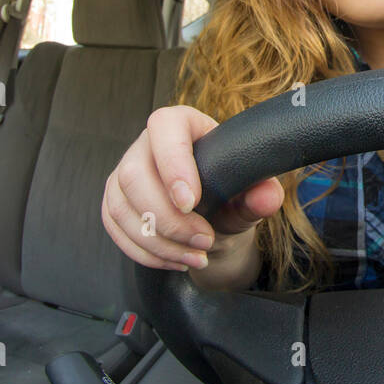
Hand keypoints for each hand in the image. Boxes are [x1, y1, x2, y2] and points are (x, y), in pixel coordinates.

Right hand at [101, 105, 283, 286]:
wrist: (215, 222)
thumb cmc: (231, 195)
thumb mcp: (249, 194)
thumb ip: (259, 193)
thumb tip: (268, 197)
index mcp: (182, 124)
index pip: (165, 128)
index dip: (173, 164)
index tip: (192, 202)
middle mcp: (145, 144)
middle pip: (133, 175)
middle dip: (168, 219)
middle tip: (204, 240)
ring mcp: (123, 173)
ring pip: (120, 207)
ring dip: (158, 242)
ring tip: (196, 257)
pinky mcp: (115, 201)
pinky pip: (115, 229)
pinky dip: (145, 252)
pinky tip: (175, 260)